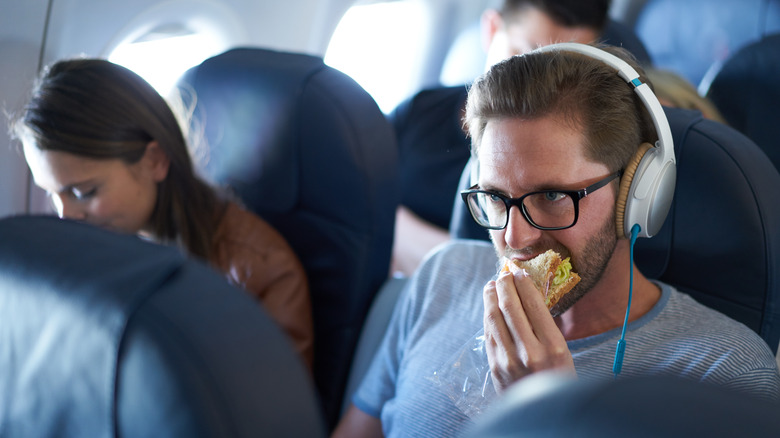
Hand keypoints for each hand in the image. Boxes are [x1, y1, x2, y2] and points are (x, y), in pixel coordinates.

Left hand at [483, 269, 574, 392]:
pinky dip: (487, 316)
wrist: (542, 416)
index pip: (534, 304)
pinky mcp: (495, 367)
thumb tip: (529, 296)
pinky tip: (489, 307)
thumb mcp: (563, 354)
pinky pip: (489, 334)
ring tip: (492, 285)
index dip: (523, 284)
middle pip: (510, 307)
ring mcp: (509, 361)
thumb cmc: (558, 380)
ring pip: (494, 318)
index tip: (519, 272)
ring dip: (491, 298)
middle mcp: (530, 353)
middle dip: (504, 286)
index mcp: (553, 347)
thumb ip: (547, 329)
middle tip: (503, 274)